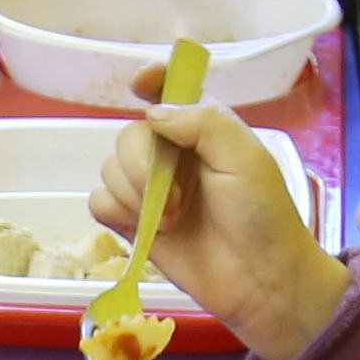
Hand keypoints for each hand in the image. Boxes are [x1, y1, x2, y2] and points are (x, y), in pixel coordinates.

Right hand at [85, 101, 344, 358]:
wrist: (259, 280)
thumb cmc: (262, 215)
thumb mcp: (245, 157)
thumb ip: (203, 123)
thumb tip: (151, 112)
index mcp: (203, 129)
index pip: (169, 91)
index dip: (151, 80)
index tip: (139, 83)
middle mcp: (172, 154)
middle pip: (128, 136)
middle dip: (142, 164)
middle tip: (178, 197)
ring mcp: (150, 190)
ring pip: (108, 168)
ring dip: (133, 193)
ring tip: (172, 221)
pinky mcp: (133, 224)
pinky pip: (98, 201)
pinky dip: (114, 210)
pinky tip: (145, 228)